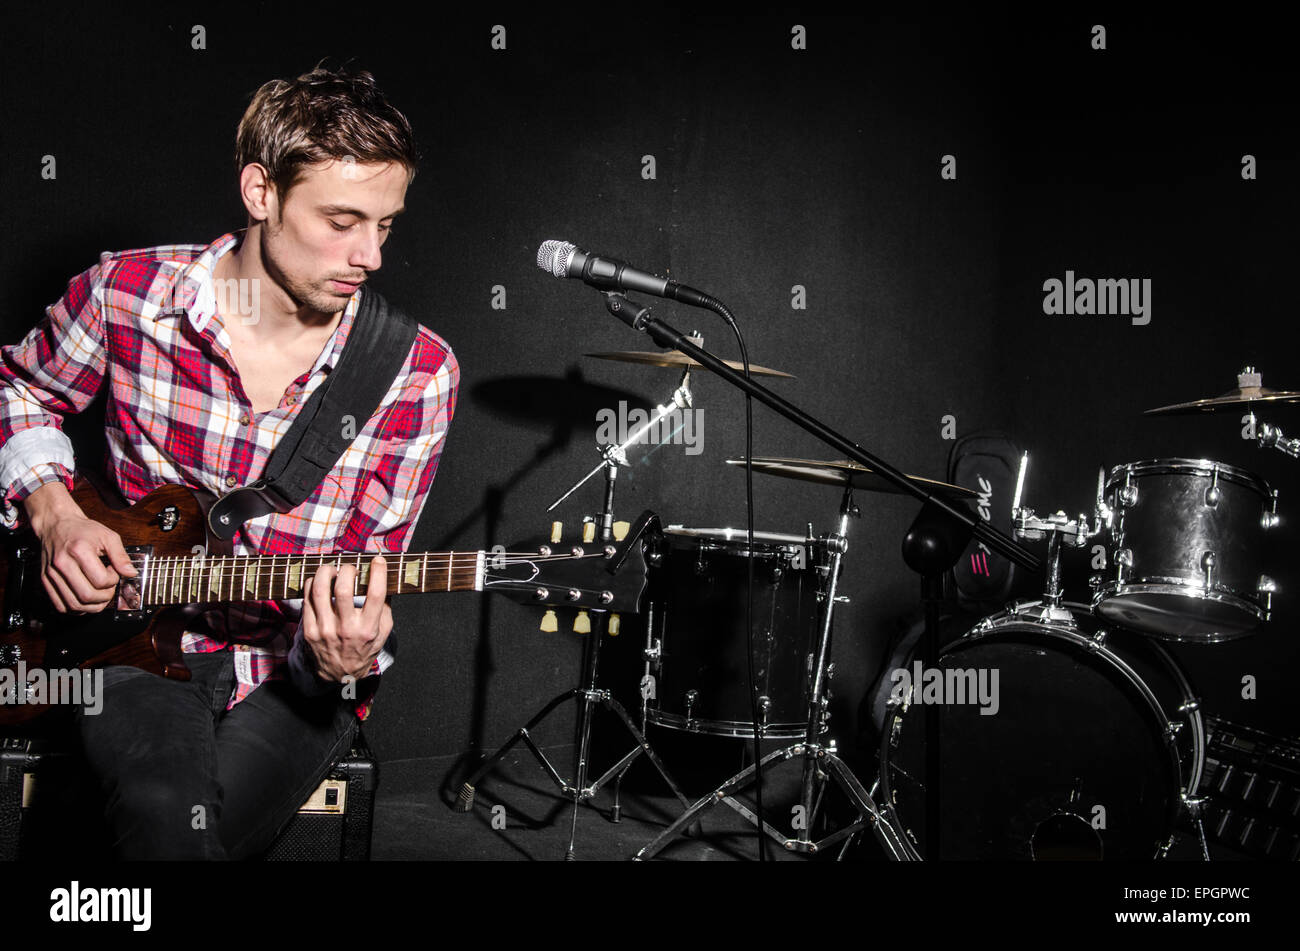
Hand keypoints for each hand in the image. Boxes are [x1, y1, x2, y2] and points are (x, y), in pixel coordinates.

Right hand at [35, 512, 138, 613]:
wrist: (56, 524)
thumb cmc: (82, 530)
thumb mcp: (108, 536)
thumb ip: (121, 555)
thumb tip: (131, 573)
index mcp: (79, 551)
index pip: (101, 580)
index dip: (113, 580)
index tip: (113, 572)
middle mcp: (62, 564)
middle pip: (87, 596)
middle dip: (105, 597)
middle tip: (108, 587)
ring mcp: (51, 574)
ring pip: (73, 605)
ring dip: (92, 606)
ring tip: (99, 595)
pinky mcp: (45, 581)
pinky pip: (60, 605)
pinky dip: (76, 609)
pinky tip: (85, 600)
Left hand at [302, 556, 393, 682]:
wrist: (339, 674)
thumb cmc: (364, 648)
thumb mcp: (383, 632)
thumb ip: (385, 607)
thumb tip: (384, 578)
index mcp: (368, 629)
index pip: (376, 595)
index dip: (378, 572)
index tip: (378, 560)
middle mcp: (346, 629)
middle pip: (343, 589)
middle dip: (347, 569)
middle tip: (351, 568)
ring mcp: (325, 630)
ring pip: (320, 590)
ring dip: (326, 572)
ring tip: (332, 569)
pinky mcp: (309, 630)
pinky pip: (307, 598)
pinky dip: (313, 583)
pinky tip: (320, 581)